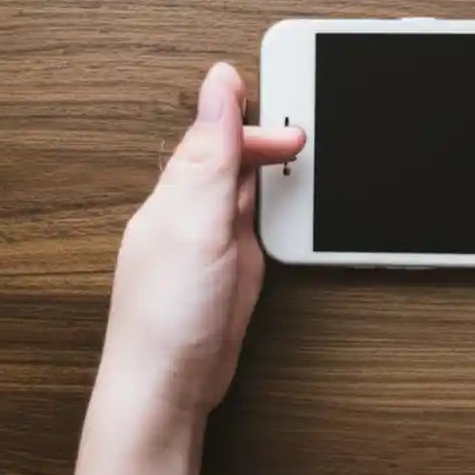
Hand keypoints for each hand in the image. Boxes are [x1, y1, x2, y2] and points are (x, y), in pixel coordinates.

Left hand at [98, 62, 303, 420]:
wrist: (169, 389)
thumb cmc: (167, 315)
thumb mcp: (195, 222)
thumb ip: (210, 155)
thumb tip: (218, 85)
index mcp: (174, 192)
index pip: (216, 136)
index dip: (254, 121)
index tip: (294, 112)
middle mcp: (190, 211)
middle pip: (230, 155)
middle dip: (266, 140)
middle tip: (306, 137)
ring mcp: (211, 241)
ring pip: (244, 187)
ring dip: (271, 169)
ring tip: (303, 155)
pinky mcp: (231, 270)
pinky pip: (255, 223)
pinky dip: (275, 207)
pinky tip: (289, 204)